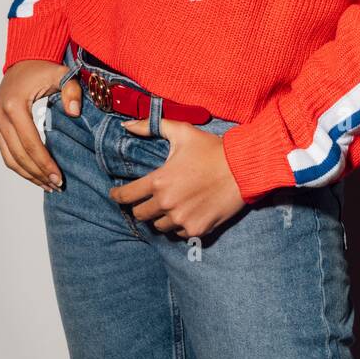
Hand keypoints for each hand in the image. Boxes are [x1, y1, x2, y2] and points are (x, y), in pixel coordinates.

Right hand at [0, 60, 80, 190]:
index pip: (31, 143)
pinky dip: (19, 165)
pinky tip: (35, 174)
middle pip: (18, 155)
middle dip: (37, 173)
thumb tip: (74, 112)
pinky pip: (5, 151)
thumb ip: (72, 91)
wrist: (24, 60)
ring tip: (47, 185)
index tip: (59, 178)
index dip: (45, 163)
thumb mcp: (63, 74)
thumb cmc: (44, 69)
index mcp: (14, 105)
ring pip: (8, 158)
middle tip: (56, 186)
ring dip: (27, 174)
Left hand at [110, 115, 245, 238]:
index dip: (117, 196)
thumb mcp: (181, 132)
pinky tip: (188, 212)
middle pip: (140, 215)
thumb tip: (126, 125)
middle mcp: (166, 203)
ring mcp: (181, 219)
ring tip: (172, 205)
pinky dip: (180, 225)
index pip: (126, 196)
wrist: (242, 168)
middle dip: (141, 206)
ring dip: (161, 217)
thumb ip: (151, 127)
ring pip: (159, 226)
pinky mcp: (197, 229)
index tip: (116, 195)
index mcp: (159, 181)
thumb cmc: (211, 148)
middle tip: (149, 199)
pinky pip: (179, 233)